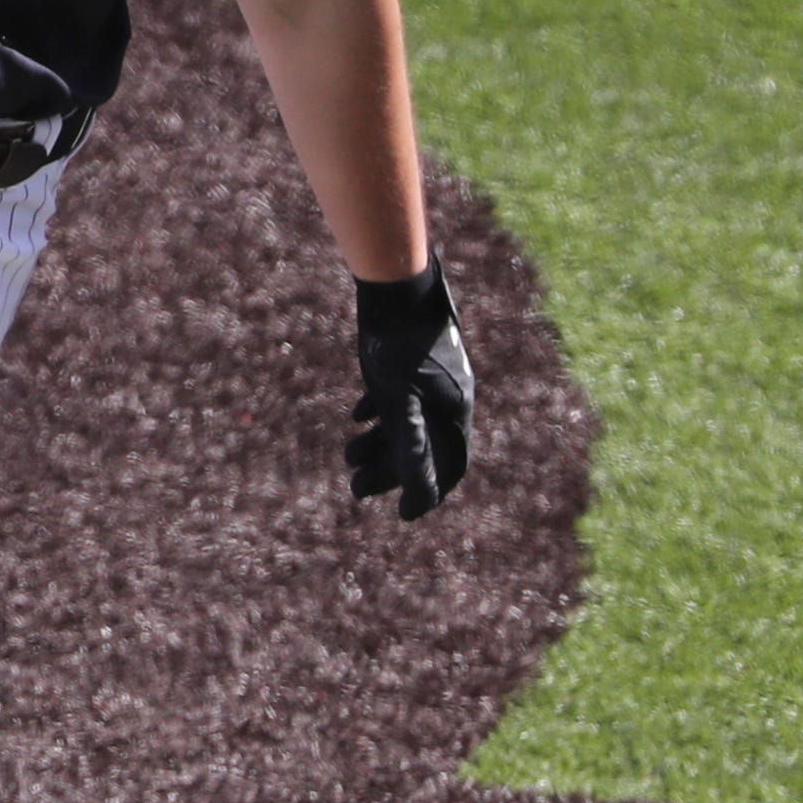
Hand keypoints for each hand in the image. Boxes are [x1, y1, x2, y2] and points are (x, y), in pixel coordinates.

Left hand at [347, 260, 473, 518]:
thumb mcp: (399, 404)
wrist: (395, 288)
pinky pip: (399, 396)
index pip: (449, 465)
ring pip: (407, 422)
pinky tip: (357, 416)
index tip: (404, 514)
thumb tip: (420, 501)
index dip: (428, 492)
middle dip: (390, 471)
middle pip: (424, 447)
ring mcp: (432, 377)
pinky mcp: (412, 359)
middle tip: (356, 488)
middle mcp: (448, 396)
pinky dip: (378, 412)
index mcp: (454, 411)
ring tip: (348, 456)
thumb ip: (410, 451)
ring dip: (378, 444)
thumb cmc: (397, 348)